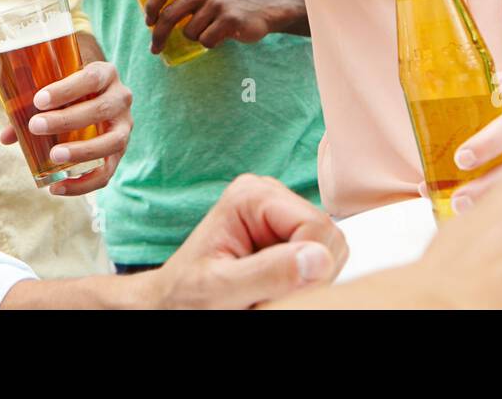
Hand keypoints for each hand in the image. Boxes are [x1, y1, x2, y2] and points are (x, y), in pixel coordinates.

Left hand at [0, 59, 132, 195]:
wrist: (97, 98)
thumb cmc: (71, 92)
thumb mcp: (57, 90)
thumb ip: (31, 108)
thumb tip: (6, 137)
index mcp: (106, 74)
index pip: (91, 78)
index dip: (66, 89)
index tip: (39, 100)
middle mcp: (121, 98)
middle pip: (101, 109)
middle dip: (67, 119)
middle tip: (36, 126)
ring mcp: (124, 126)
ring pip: (112, 142)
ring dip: (82, 151)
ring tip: (53, 157)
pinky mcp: (120, 152)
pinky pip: (107, 172)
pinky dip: (83, 184)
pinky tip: (57, 188)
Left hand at [144, 0, 285, 53]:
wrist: (264, 8)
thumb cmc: (229, 4)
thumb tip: (155, 19)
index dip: (151, 7)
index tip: (149, 23)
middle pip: (169, 15)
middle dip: (159, 35)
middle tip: (155, 49)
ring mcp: (218, 3)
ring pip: (189, 32)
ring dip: (197, 37)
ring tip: (212, 31)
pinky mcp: (230, 19)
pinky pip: (206, 40)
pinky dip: (211, 43)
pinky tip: (223, 35)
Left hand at [149, 175, 346, 308]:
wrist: (171, 305)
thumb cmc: (184, 297)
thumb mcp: (219, 289)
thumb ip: (268, 273)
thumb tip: (319, 258)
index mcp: (252, 196)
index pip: (316, 226)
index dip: (309, 268)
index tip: (273, 294)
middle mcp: (271, 197)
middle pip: (328, 236)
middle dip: (308, 274)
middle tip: (265, 295)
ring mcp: (281, 216)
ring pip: (330, 250)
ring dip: (306, 281)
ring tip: (266, 292)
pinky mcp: (288, 236)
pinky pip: (322, 260)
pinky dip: (304, 283)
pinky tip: (274, 288)